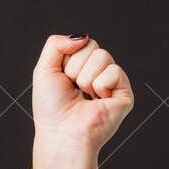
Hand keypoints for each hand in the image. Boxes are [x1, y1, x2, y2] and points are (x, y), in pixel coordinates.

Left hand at [30, 34, 135, 168]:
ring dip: (85, 77)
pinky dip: (100, 85)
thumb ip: (56, 44)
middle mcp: (97, 73)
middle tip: (73, 88)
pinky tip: (98, 100)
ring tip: (84, 95)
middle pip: (92, 46)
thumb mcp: (44, 70)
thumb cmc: (51, 108)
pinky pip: (114, 71)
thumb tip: (81, 36)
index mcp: (79, 67)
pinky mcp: (124, 93)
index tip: (62, 78)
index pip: (80, 42)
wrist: (62, 132)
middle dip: (75, 67)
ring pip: (102, 56)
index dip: (66, 59)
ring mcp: (111, 83)